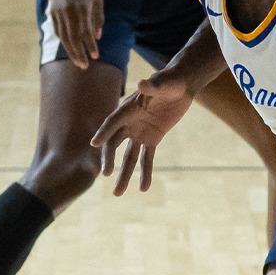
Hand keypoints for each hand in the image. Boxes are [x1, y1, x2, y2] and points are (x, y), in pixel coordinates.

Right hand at [45, 0, 104, 69]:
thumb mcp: (97, 1)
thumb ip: (98, 19)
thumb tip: (97, 37)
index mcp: (82, 9)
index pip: (86, 33)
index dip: (90, 46)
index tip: (95, 57)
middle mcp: (69, 13)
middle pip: (72, 39)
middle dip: (78, 54)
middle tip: (84, 66)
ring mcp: (58, 13)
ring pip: (63, 37)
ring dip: (70, 51)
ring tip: (77, 62)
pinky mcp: (52, 13)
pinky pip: (58, 32)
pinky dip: (63, 42)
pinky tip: (69, 49)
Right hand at [89, 72, 196, 194]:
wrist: (181, 86)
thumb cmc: (171, 80)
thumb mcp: (164, 82)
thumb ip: (153, 85)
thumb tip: (142, 84)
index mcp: (129, 108)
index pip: (113, 122)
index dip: (104, 132)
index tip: (94, 144)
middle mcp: (130, 123)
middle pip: (115, 143)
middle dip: (109, 158)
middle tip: (105, 173)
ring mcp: (140, 133)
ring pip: (129, 157)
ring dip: (124, 174)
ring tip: (118, 193)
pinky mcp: (152, 139)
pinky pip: (147, 159)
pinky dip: (146, 173)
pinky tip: (143, 189)